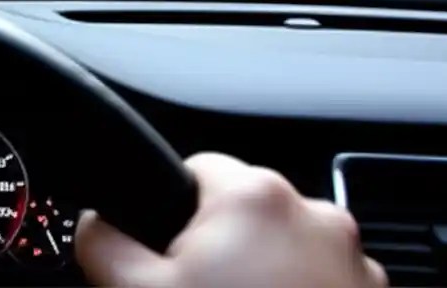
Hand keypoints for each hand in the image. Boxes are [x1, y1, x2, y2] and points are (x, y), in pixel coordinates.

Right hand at [75, 152, 386, 287]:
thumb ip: (103, 242)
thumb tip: (94, 224)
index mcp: (255, 195)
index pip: (194, 169)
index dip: (169, 216)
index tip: (167, 261)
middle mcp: (315, 214)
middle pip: (238, 212)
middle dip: (215, 249)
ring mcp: (352, 259)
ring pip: (280, 249)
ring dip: (257, 274)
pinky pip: (316, 279)